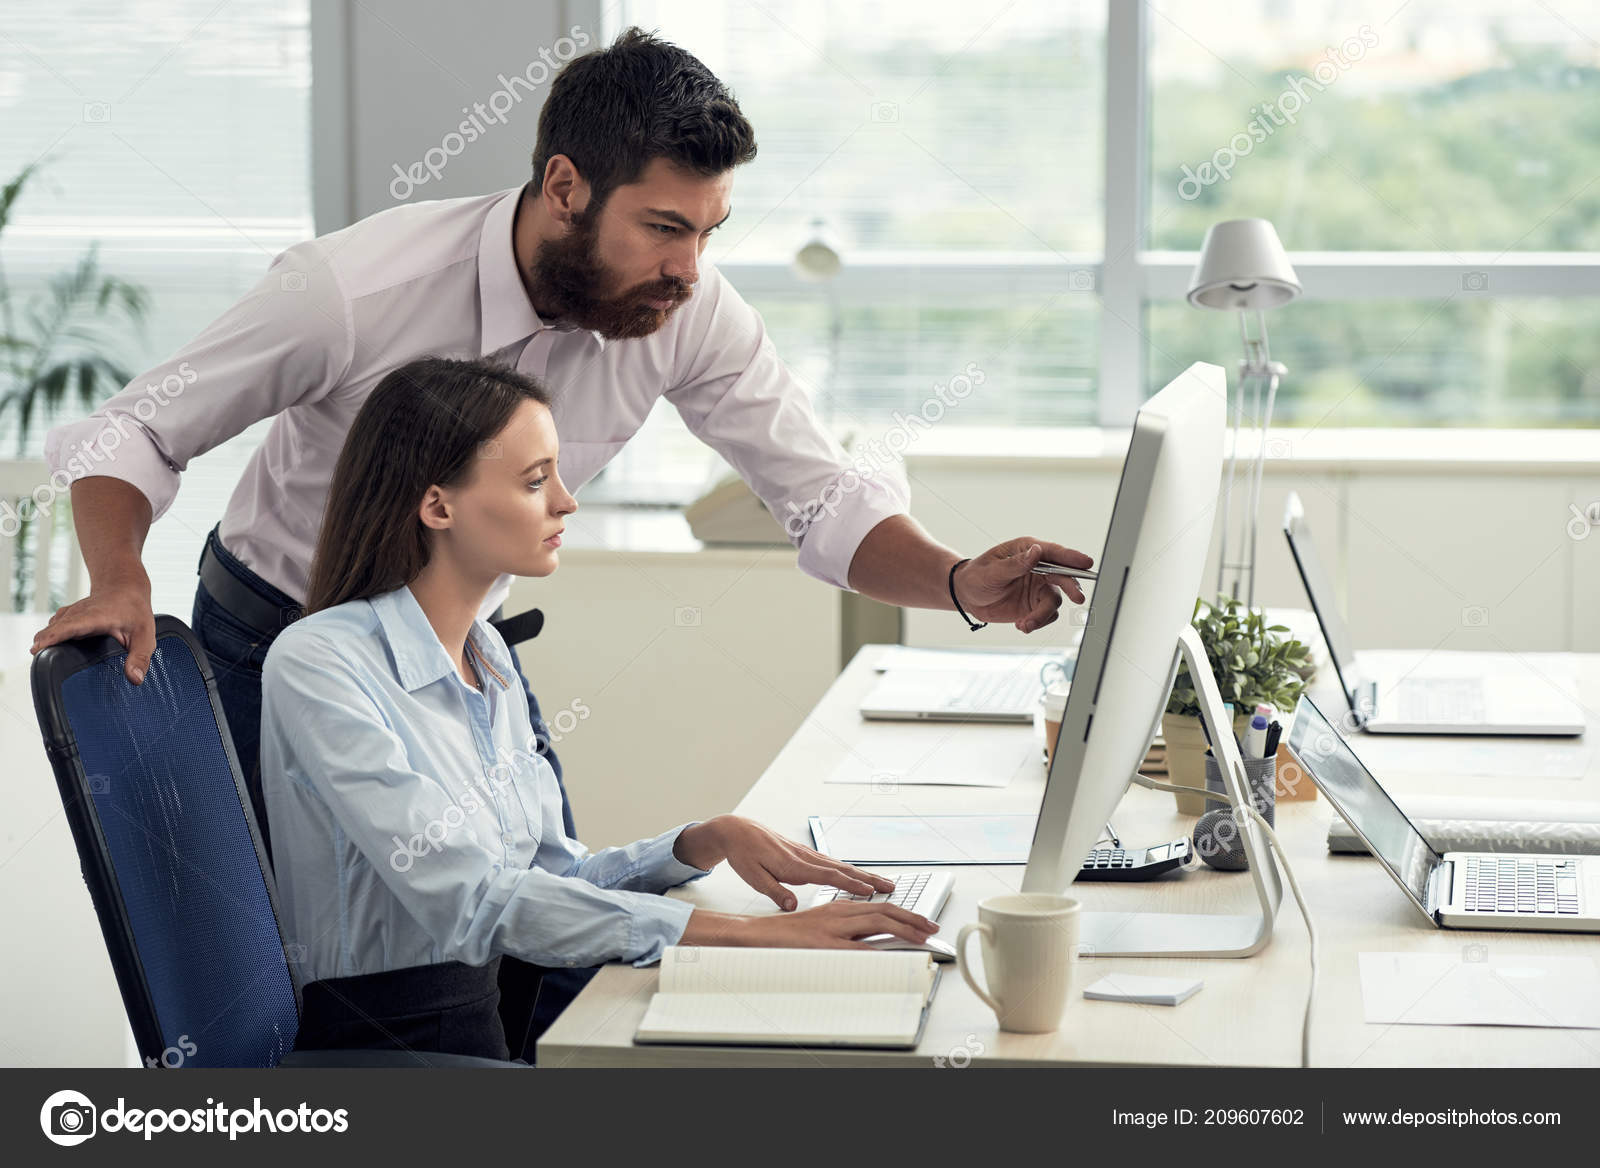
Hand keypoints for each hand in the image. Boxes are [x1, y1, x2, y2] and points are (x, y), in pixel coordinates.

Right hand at [30, 565, 154, 684]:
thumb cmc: (135, 611)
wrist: (124, 586)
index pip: (70, 625)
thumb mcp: (145, 635)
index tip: (37, 647)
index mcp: (95, 617)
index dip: (53, 636)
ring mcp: (70, 614)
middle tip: (37, 660)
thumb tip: (135, 679)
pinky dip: (49, 638)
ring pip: (52, 628)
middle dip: (43, 643)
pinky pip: (53, 628)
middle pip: (54, 628)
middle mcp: (78, 614)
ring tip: (40, 658)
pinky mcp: (67, 618)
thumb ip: (140, 657)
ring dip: (44, 642)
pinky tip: (47, 651)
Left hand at [675, 815, 895, 909]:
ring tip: (881, 882)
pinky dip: (849, 870)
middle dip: (868, 879)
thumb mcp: (754, 878)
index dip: (851, 885)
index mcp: (794, 865)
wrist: (737, 831)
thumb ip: (775, 892)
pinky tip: (856, 875)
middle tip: (890, 886)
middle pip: (843, 869)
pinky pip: (832, 863)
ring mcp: (806, 854)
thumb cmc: (743, 855)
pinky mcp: (804, 854)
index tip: (871, 892)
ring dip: (863, 874)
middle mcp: (805, 858)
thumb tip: (793, 906)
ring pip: (840, 865)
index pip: (829, 876)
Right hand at [738, 900, 938, 949]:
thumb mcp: (822, 929)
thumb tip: (873, 945)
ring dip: (904, 929)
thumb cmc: (788, 936)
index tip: (923, 922)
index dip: (905, 914)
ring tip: (923, 937)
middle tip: (933, 928)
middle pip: (884, 912)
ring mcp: (831, 927)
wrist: (758, 934)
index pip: (880, 908)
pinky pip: (855, 946)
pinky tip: (891, 954)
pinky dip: (876, 949)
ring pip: (876, 923)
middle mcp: (839, 913)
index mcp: (840, 908)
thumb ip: (846, 933)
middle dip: (912, 919)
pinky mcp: (822, 942)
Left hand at [954, 538, 1093, 632]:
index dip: (1072, 557)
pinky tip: (1021, 624)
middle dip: (1072, 587)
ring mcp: (1038, 588)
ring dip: (1042, 615)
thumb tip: (1036, 552)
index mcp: (1027, 551)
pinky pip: (1046, 616)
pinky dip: (1037, 623)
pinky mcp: (1035, 606)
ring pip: (1054, 602)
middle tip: (1078, 598)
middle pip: (1063, 577)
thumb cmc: (976, 576)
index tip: (1086, 563)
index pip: (1054, 552)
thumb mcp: (992, 570)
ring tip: (1025, 624)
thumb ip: (1016, 564)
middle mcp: (1038, 568)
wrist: (966, 596)